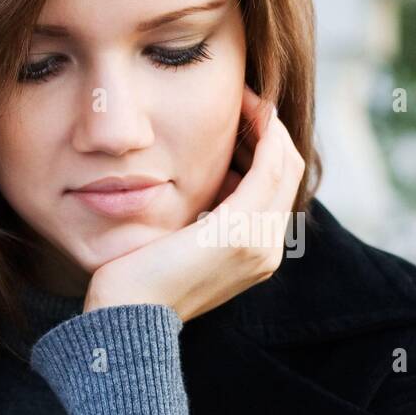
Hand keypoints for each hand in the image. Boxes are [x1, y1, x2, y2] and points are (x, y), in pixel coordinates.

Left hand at [82, 84, 305, 321]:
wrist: (126, 318)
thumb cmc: (139, 279)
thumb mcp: (179, 240)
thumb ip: (201, 216)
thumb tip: (206, 179)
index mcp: (257, 254)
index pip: (278, 187)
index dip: (267, 145)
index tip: (242, 114)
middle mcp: (267, 250)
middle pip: (289, 172)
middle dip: (271, 129)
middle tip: (246, 97)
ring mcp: (258, 244)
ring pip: (284, 165)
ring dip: (268, 125)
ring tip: (243, 98)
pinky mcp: (239, 233)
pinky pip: (268, 169)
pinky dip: (263, 135)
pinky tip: (244, 111)